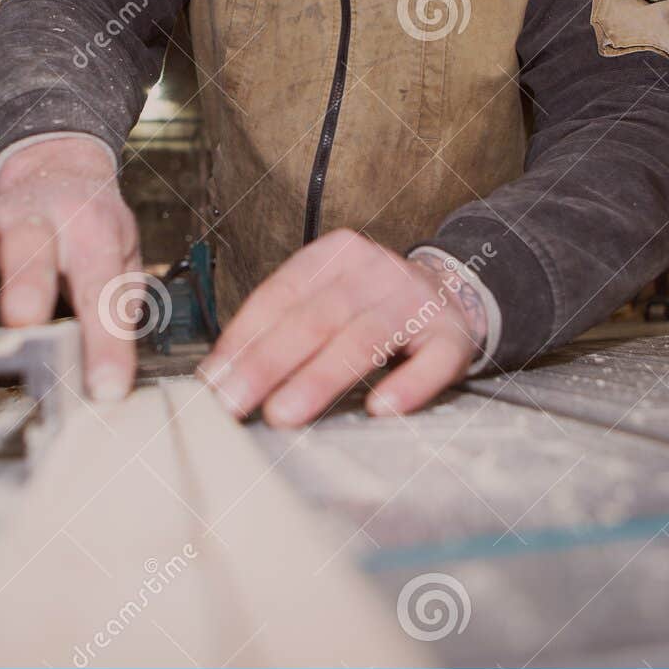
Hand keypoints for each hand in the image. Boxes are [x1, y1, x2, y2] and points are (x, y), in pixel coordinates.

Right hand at [0, 137, 141, 399]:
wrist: (62, 171)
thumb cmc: (94, 230)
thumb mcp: (124, 264)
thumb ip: (115, 316)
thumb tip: (109, 386)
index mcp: (94, 230)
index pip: (103, 288)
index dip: (106, 340)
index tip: (106, 388)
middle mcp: (43, 216)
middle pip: (32, 242)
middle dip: (26, 281)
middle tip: (25, 321)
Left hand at [198, 229, 488, 427]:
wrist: (455, 293)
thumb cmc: (374, 303)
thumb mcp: (328, 294)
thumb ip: (283, 325)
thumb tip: (222, 375)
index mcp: (336, 256)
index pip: (281, 294)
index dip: (244, 337)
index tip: (213, 378)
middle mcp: (375, 272)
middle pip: (315, 318)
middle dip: (268, 363)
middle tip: (234, 403)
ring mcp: (416, 302)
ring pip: (364, 339)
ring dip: (320, 378)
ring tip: (284, 413)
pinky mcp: (451, 336)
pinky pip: (431, 362)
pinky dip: (407, 385)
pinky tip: (380, 408)